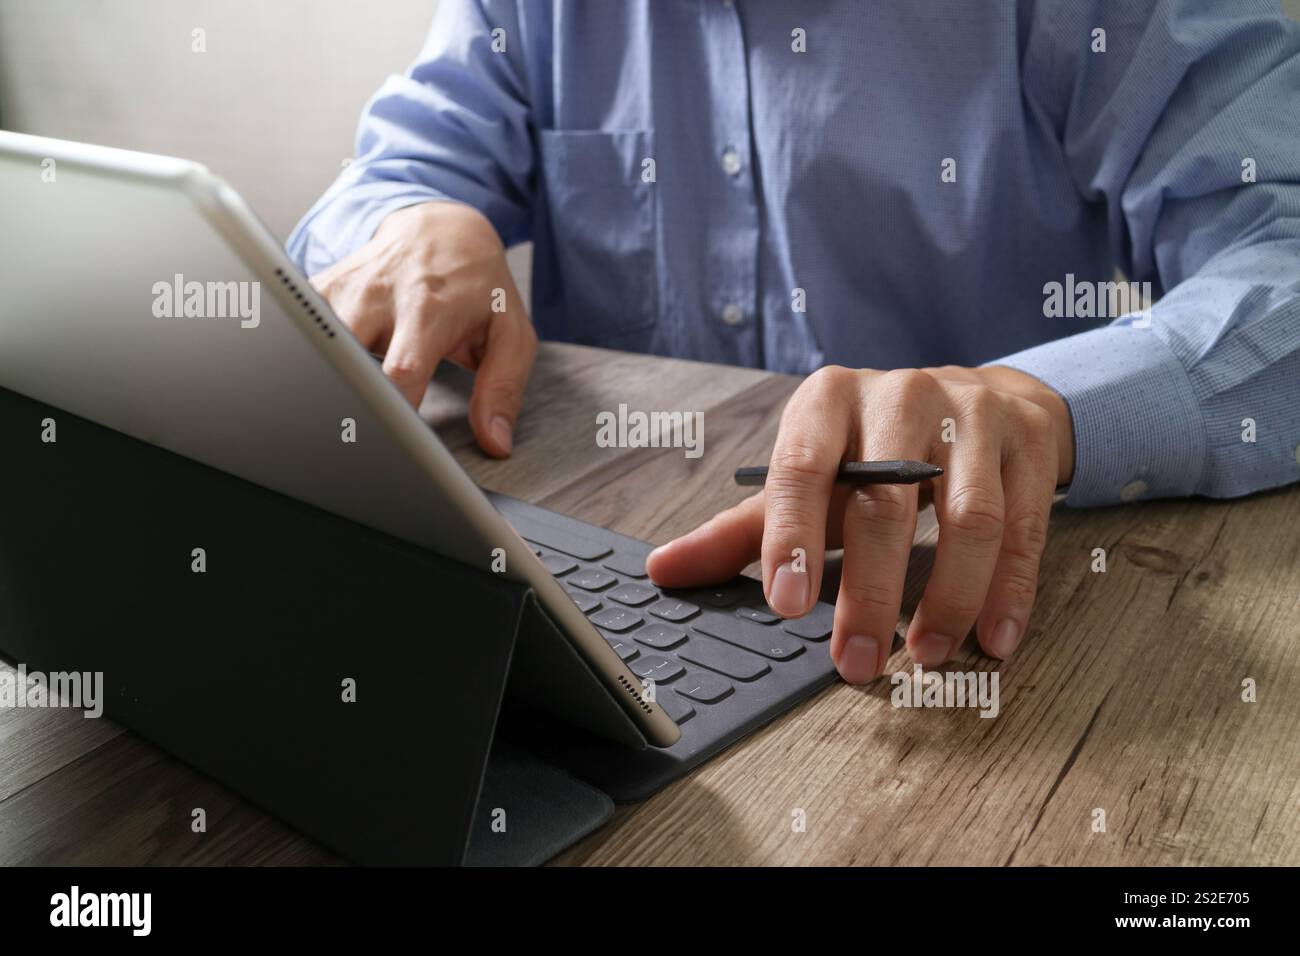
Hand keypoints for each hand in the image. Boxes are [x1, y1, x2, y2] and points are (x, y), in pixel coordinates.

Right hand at [308, 201, 535, 456]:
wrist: (445, 228)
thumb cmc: (480, 288)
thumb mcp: (510, 334)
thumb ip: (502, 389)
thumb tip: (495, 442)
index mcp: (428, 309)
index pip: (400, 372)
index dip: (394, 413)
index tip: (395, 442)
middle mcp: (379, 295)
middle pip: (344, 359)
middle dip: (349, 400)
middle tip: (364, 431)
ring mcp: (343, 288)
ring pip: (314, 346)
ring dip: (330, 379)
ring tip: (351, 396)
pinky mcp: (319, 287)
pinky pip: (301, 329)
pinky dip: (312, 355)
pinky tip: (332, 366)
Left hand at [646, 365, 1073, 682]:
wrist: (978, 397)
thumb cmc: (874, 447)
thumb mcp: (808, 473)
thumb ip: (743, 529)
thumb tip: (663, 571)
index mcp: (829, 400)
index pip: (801, 466)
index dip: (792, 536)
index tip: (787, 605)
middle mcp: (902, 395)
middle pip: (887, 501)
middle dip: (871, 591)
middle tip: (855, 662)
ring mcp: (972, 415)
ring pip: (968, 517)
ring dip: (948, 596)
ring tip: (923, 656)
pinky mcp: (1026, 443)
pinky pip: (1024, 526)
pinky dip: (1009, 590)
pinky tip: (993, 638)